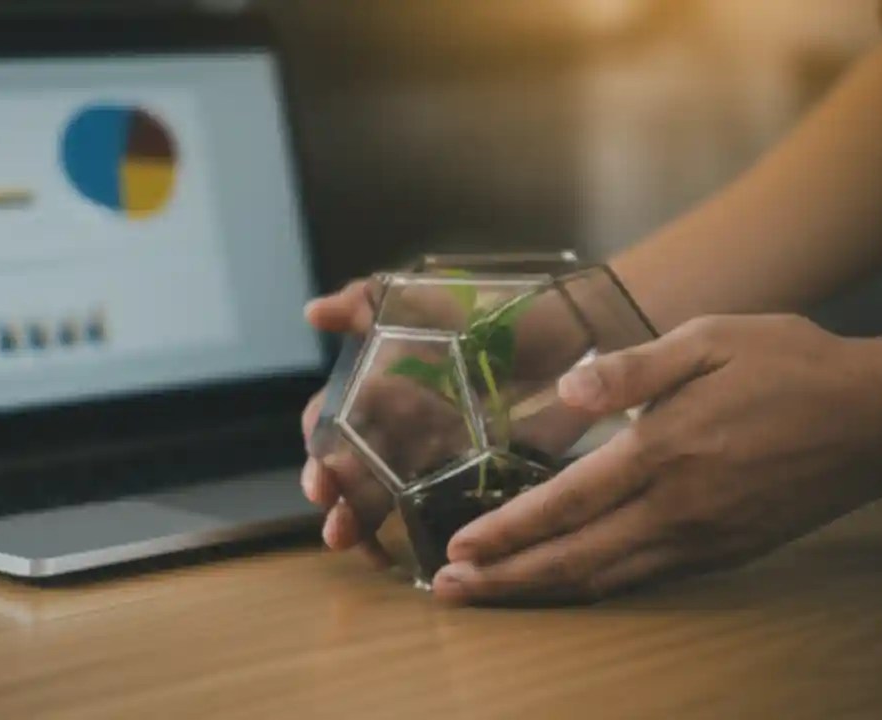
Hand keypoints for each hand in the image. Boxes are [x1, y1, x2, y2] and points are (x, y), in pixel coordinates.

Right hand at [299, 275, 626, 554]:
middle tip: (338, 532)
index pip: (330, 430)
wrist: (567, 328)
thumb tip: (314, 312)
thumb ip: (369, 301)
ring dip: (372, 529)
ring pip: (388, 499)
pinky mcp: (476, 477)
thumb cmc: (491, 311)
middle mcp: (396, 429)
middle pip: (353, 475)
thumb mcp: (426, 300)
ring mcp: (433, 457)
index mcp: (375, 392)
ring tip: (372, 554)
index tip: (320, 484)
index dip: (319, 457)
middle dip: (340, 507)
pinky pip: (442, 511)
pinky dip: (426, 535)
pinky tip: (421, 556)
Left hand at [434, 314, 881, 603]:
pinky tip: (568, 583)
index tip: (459, 547)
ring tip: (491, 594)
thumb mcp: (708, 339)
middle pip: (574, 559)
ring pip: (607, 580)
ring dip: (542, 591)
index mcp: (663, 451)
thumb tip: (567, 388)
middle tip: (450, 590)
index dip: (506, 530)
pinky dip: (595, 587)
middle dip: (505, 579)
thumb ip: (631, 369)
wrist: (876, 419)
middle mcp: (677, 508)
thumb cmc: (788, 367)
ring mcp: (704, 539)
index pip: (565, 503)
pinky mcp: (726, 553)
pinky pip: (646, 581)